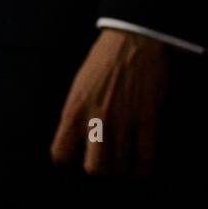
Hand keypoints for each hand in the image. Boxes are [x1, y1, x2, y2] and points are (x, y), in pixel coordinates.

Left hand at [49, 28, 169, 177]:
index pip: (61, 155)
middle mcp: (95, 120)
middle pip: (94, 169)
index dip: (71, 160)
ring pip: (119, 167)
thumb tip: (78, 139)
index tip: (80, 156)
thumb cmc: (106, 58)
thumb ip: (76, 113)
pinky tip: (144, 172)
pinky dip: (145, 171)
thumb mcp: (79, 85)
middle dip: (102, 168)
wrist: (135, 36)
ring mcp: (122, 120)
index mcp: (73, 110)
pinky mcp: (147, 117)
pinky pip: (146, 156)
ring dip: (124, 169)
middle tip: (109, 160)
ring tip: (127, 165)